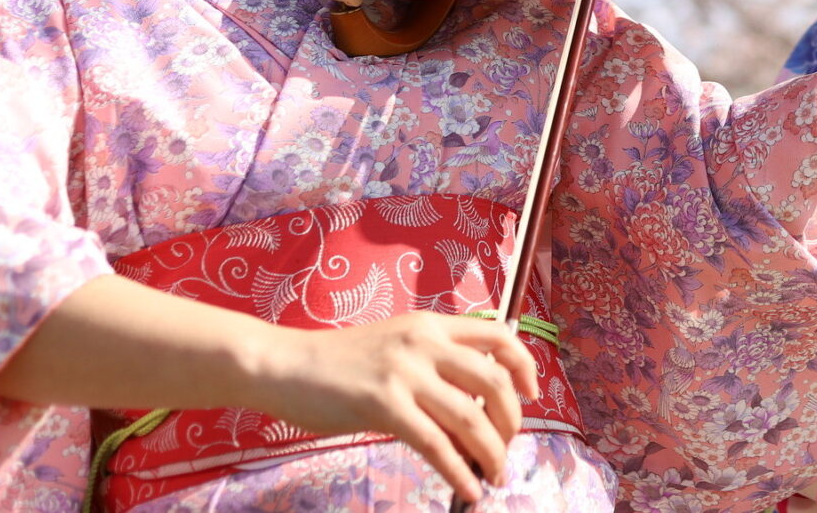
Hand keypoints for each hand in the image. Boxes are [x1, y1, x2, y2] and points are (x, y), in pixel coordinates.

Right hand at [246, 311, 538, 500]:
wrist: (285, 365)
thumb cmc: (338, 362)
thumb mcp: (395, 344)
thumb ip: (433, 359)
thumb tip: (475, 398)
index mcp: (431, 325)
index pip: (499, 337)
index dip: (525, 368)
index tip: (531, 395)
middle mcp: (424, 343)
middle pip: (494, 382)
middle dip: (511, 422)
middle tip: (505, 449)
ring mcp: (405, 373)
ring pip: (470, 417)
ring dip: (491, 453)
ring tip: (493, 476)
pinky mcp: (383, 405)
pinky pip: (436, 445)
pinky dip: (458, 472)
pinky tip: (467, 491)